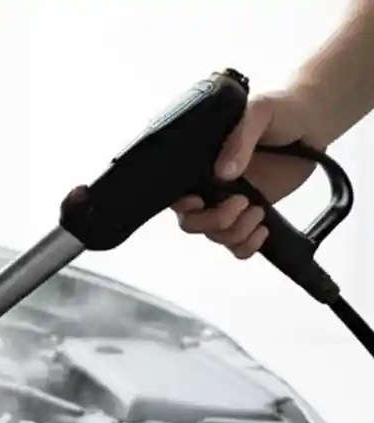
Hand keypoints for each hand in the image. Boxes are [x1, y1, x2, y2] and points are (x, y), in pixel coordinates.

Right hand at [170, 90, 323, 257]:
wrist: (312, 120)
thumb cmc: (280, 109)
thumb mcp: (257, 111)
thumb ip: (239, 140)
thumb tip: (223, 173)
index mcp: (202, 163)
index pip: (176, 195)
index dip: (183, 205)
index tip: (200, 199)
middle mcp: (211, 186)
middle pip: (192, 223)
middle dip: (214, 221)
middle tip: (241, 203)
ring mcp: (231, 202)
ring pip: (217, 236)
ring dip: (236, 232)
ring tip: (258, 210)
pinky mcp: (253, 213)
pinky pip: (239, 244)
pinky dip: (246, 246)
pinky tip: (262, 230)